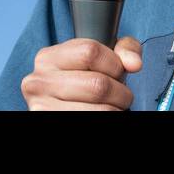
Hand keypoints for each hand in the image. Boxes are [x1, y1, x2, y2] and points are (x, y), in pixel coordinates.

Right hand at [21, 36, 142, 109]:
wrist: (61, 107)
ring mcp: (42, 108)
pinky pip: (93, 123)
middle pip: (97, 85)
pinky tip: (99, 114)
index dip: (114, 63)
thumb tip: (134, 63)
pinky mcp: (48, 121)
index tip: (117, 72)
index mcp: (48, 58)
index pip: (90, 52)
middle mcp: (39, 82)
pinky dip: (107, 118)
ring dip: (115, 110)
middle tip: (120, 96)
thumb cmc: (83, 82)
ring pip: (101, 110)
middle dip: (120, 93)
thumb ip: (122, 50)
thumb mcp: (97, 59)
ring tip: (111, 107)